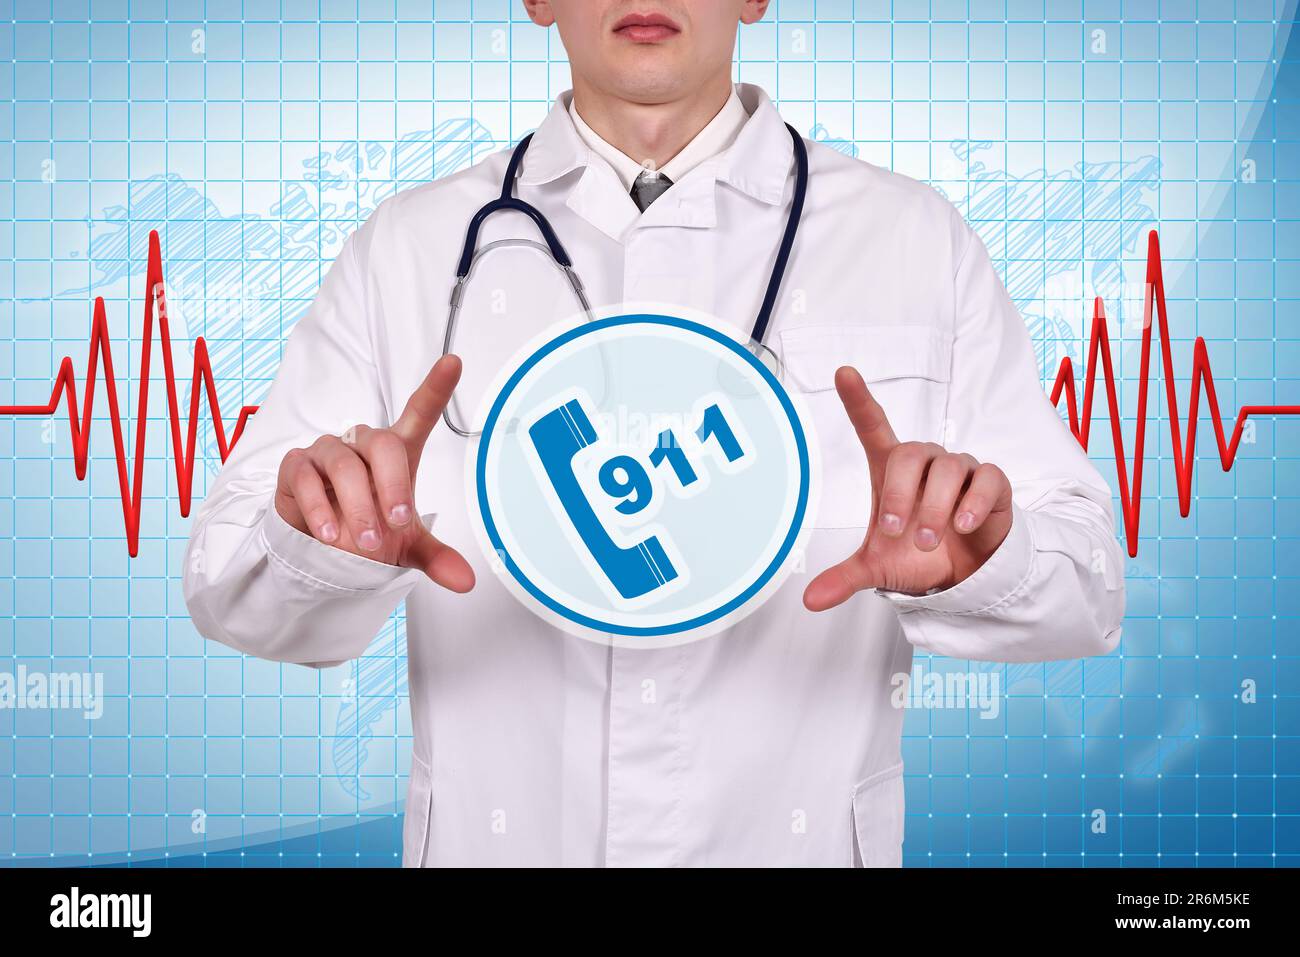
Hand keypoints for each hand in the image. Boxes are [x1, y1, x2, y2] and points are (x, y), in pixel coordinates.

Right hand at [274, 354, 475, 592]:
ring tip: (364, 542)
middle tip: (396, 521)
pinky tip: (328, 533)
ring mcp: (328, 452)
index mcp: (397, 453)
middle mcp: (363, 445)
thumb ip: (435, 558)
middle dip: (392, 485)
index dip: (435, 387)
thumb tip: (466, 581)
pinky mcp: (296, 466)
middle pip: (384, 444)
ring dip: (356, 505)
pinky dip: (319, 507)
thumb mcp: (405, 547)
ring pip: (345, 463)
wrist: (320, 551)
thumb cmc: (367, 531)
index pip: (418, 413)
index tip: (452, 363)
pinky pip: (306, 476)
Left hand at [803, 366, 1011, 610]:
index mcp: (891, 470)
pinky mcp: (991, 482)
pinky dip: (973, 503)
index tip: (843, 373)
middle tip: (897, 532)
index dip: (859, 399)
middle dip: (901, 494)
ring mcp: (959, 469)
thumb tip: (810, 601)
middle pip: (911, 453)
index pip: (873, 425)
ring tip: (928, 541)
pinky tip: (963, 526)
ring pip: (948, 468)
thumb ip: (845, 579)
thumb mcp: (878, 569)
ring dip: (935, 507)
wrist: (964, 573)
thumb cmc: (917, 554)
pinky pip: (986, 478)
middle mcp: (925, 462)